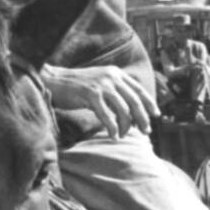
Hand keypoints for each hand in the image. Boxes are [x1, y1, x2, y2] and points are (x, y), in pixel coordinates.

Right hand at [42, 64, 158, 138]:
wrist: (54, 80)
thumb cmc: (76, 85)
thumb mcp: (99, 81)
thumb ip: (114, 90)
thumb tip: (129, 109)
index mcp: (116, 73)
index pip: (139, 89)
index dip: (149, 103)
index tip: (156, 115)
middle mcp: (111, 77)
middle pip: (134, 100)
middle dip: (143, 118)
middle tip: (146, 131)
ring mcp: (101, 85)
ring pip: (123, 109)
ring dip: (127, 125)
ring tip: (125, 135)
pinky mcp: (90, 94)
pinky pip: (106, 115)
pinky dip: (112, 127)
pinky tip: (113, 135)